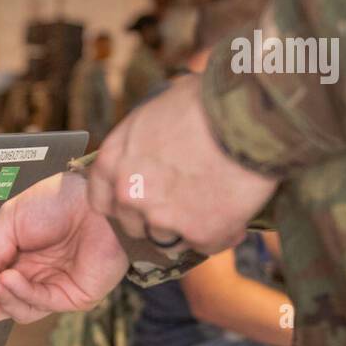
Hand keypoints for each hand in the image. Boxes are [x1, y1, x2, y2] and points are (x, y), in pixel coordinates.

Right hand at [0, 171, 128, 326]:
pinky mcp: (72, 297)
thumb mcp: (11, 219)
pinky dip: (20, 293)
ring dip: (1, 298)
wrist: (96, 201)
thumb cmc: (61, 200)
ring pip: (19, 308)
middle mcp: (37, 274)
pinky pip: (40, 302)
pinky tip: (8, 279)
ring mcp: (54, 287)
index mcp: (21, 255)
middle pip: (4, 302)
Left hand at [87, 75, 276, 254]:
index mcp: (113, 162)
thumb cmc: (202, 102)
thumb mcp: (153, 114)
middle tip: (185, 200)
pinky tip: (236, 215)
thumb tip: (152, 151)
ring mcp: (161, 217)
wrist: (243, 113)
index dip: (124, 202)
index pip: (102, 200)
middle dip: (157, 216)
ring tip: (215, 204)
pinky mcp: (198, 232)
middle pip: (134, 224)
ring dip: (188, 227)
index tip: (143, 198)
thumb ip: (141, 145)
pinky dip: (223, 233)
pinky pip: (208, 244)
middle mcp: (129, 194)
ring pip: (169, 239)